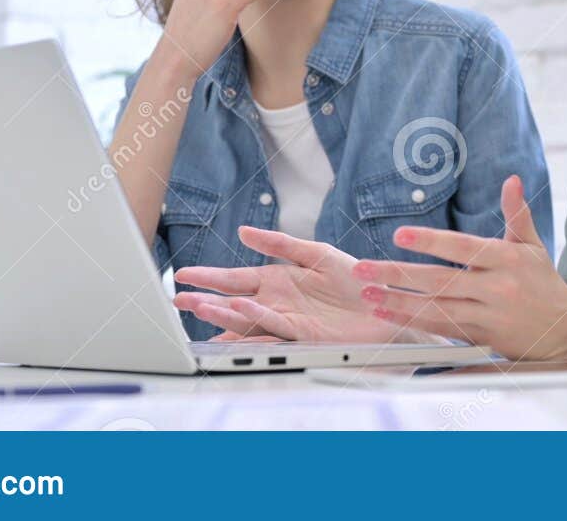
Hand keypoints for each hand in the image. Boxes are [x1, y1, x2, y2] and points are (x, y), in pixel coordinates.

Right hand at [174, 229, 410, 343]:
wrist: (388, 305)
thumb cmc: (356, 280)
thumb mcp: (316, 253)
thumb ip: (279, 242)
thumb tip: (243, 232)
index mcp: (277, 283)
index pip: (234, 280)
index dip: (209, 277)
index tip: (183, 275)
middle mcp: (278, 304)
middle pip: (233, 302)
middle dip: (205, 300)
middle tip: (177, 298)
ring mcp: (289, 320)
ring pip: (247, 318)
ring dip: (221, 312)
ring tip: (197, 306)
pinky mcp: (305, 334)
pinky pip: (276, 324)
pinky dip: (257, 316)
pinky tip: (241, 308)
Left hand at [354, 175, 566, 360]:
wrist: (565, 330)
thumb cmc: (544, 283)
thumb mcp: (532, 245)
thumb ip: (517, 213)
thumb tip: (512, 180)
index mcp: (507, 259)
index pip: (463, 247)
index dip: (430, 241)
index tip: (399, 234)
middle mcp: (497, 287)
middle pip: (440, 279)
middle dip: (397, 274)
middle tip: (363, 268)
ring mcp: (488, 314)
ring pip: (436, 308)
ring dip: (398, 301)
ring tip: (368, 292)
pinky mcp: (482, 337)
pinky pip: (442, 328)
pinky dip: (413, 320)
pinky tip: (389, 313)